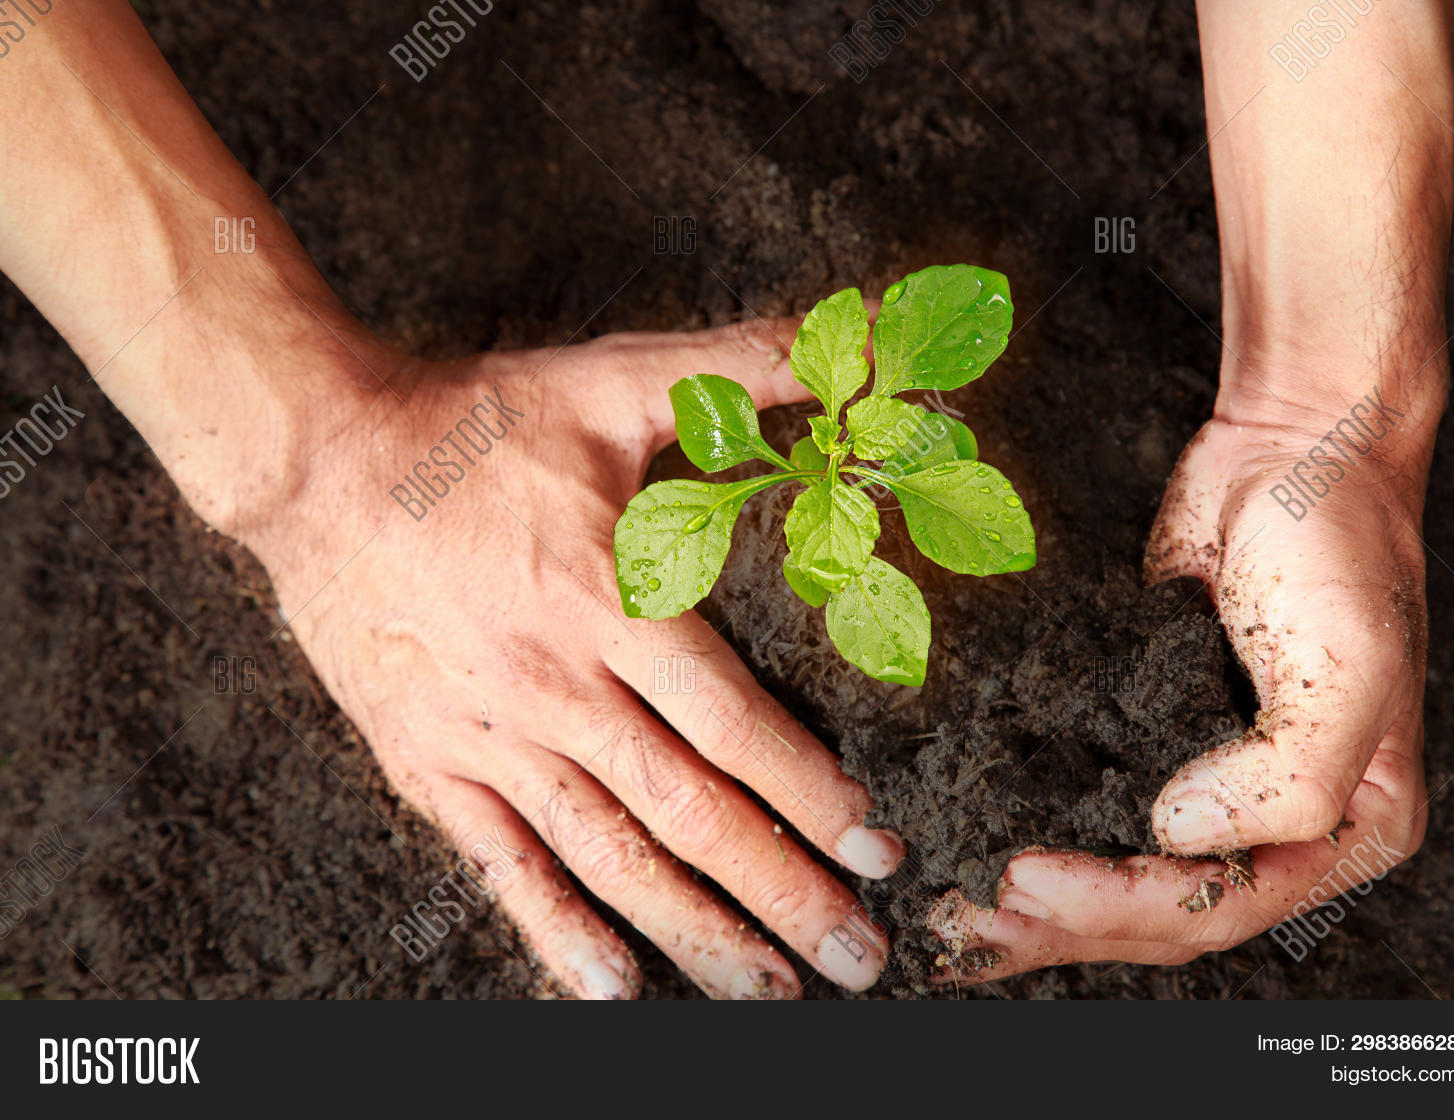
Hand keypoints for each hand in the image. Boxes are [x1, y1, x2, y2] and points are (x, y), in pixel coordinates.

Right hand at [240, 319, 904, 998]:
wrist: (318, 457)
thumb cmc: (477, 422)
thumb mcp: (615, 380)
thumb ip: (742, 369)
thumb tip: (862, 337)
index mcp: (612, 599)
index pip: (734, 724)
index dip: (812, 792)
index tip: (877, 845)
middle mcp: (558, 684)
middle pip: (689, 811)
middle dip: (784, 890)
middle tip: (860, 955)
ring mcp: (489, 733)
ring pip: (608, 855)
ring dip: (697, 931)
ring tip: (769, 988)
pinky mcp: (428, 761)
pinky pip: (499, 862)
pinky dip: (557, 931)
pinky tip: (615, 987)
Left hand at [926, 386, 1439, 982]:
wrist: (1286, 452)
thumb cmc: (1338, 551)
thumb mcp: (1349, 672)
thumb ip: (1287, 778)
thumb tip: (1172, 830)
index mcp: (1343, 831)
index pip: (1218, 903)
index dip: (1117, 905)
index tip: (1028, 875)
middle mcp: (1269, 823)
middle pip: (1155, 909)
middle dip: (1060, 922)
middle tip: (968, 917)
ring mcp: (1203, 783)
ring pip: (1113, 869)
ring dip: (1035, 901)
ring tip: (954, 907)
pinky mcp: (1143, 732)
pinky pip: (1085, 798)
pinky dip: (1033, 823)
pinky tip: (972, 834)